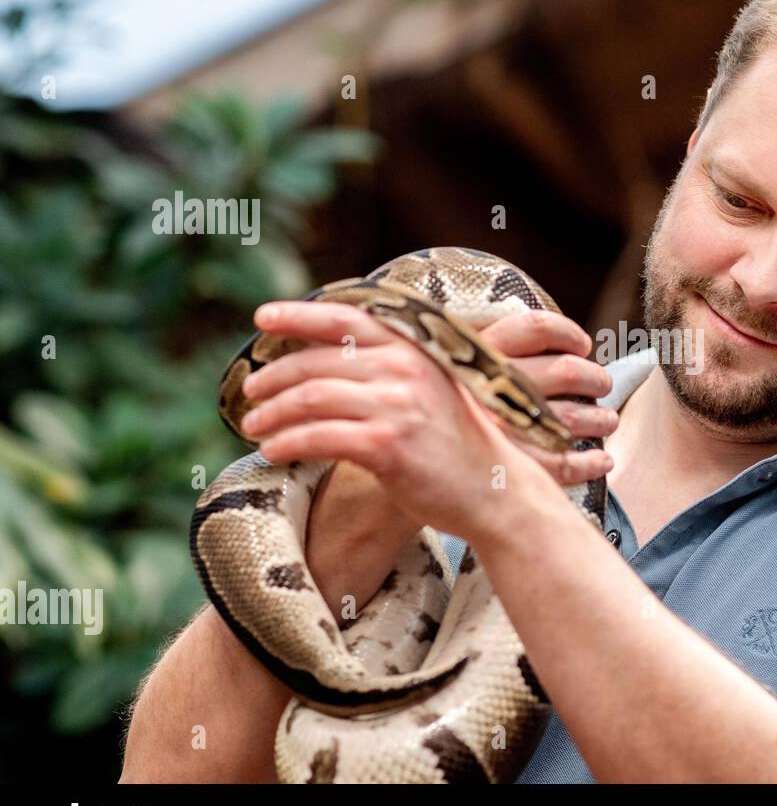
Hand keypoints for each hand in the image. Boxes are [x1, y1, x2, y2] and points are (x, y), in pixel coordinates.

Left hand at [237, 301, 616, 540]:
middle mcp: (406, 369)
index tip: (262, 318)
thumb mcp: (433, 389)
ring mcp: (397, 405)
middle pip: (317, 362)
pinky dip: (287, 443)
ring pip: (311, 398)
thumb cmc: (458, 444)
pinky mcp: (386, 445)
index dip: (299, 315)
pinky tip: (273, 451)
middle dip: (274, 377)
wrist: (496, 490)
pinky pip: (317, 437)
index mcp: (416, 348)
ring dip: (272, 412)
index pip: (347, 317)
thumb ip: (393, 368)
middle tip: (252, 392)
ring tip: (254, 426)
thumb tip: (330, 359)